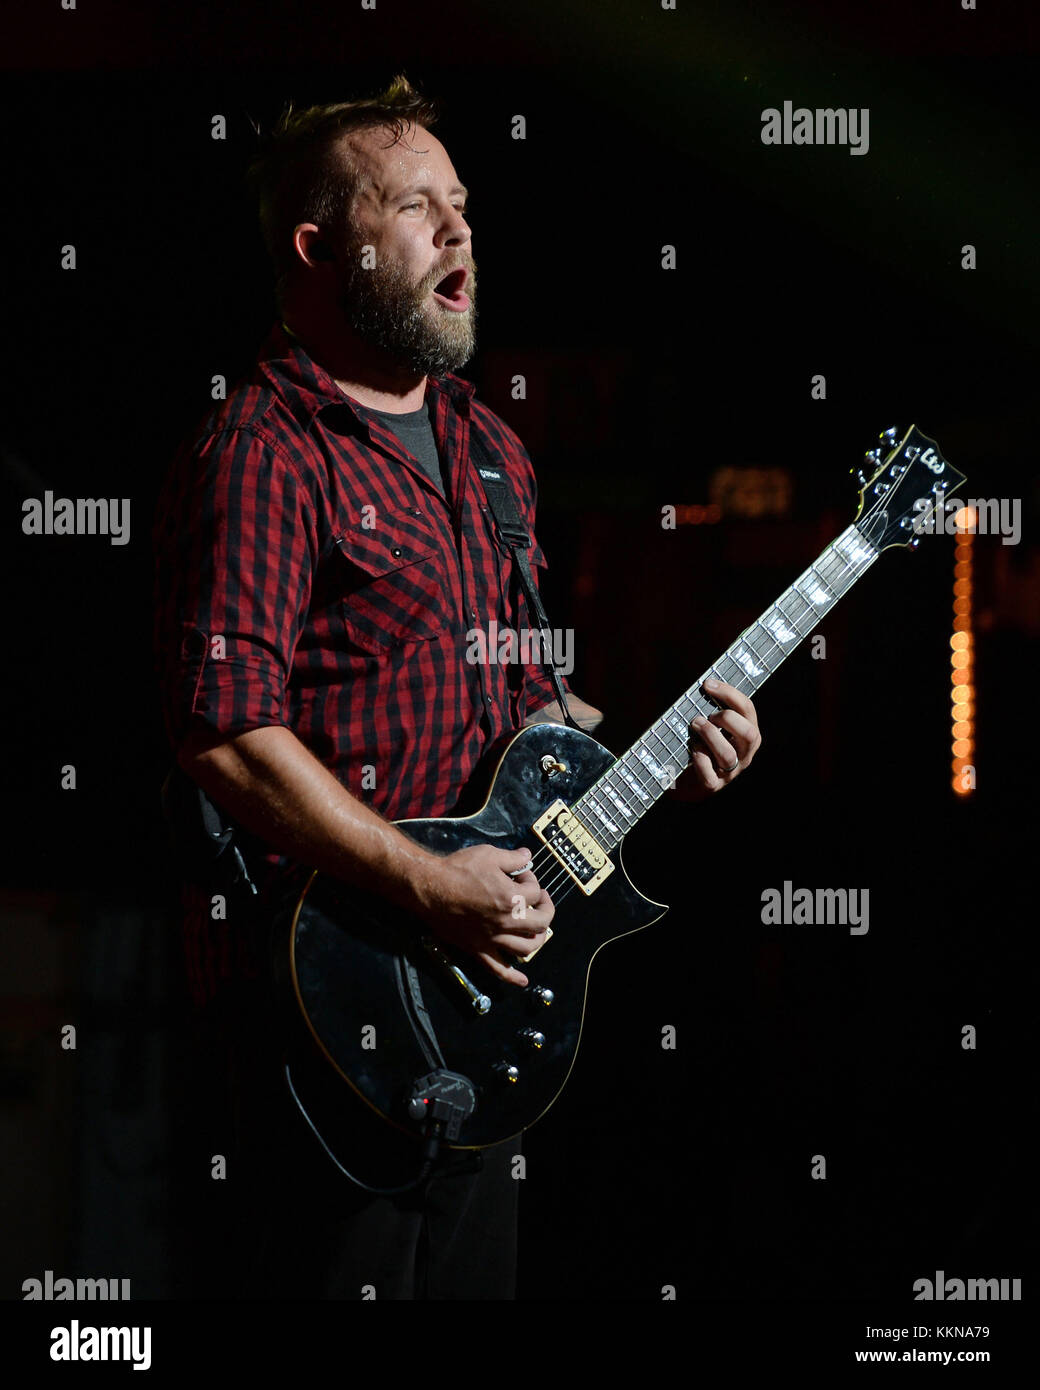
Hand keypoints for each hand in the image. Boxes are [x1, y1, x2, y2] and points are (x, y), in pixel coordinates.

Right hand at [409, 844, 554, 986]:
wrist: (429, 888)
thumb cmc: (457, 869)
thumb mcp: (488, 854)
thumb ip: (512, 857)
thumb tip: (528, 855)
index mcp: (511, 898)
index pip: (535, 891)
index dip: (532, 879)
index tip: (522, 874)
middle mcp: (506, 921)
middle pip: (541, 923)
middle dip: (546, 909)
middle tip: (540, 900)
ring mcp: (493, 938)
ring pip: (526, 948)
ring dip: (537, 939)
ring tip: (535, 929)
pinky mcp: (478, 949)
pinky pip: (498, 969)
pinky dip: (512, 977)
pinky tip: (522, 980)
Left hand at [686, 677, 761, 797]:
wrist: (686, 780)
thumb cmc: (700, 745)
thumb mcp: (711, 725)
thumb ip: (711, 708)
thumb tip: (704, 684)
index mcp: (746, 735)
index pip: (748, 710)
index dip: (729, 694)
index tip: (708, 683)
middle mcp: (743, 754)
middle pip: (750, 735)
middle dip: (728, 719)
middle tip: (708, 715)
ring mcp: (729, 772)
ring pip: (728, 755)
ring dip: (710, 736)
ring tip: (695, 725)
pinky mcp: (712, 785)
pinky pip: (709, 776)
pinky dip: (700, 760)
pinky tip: (692, 749)